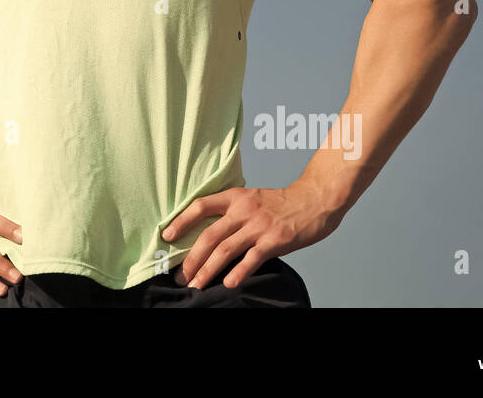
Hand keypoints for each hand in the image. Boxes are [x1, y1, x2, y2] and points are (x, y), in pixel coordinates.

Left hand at [161, 180, 339, 288]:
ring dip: (208, 270)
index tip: (166, 236)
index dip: (181, 220)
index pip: (201, 206)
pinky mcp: (275, 240)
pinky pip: (252, 259)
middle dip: (191, 258)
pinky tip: (229, 284)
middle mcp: (244, 210)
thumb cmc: (283, 203)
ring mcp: (259, 225)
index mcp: (235, 197)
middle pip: (209, 235)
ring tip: (197, 285)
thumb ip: (234, 213)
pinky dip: (238, 272)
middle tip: (180, 276)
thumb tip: (211, 236)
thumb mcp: (253, 198)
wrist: (316, 199)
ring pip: (225, 249)